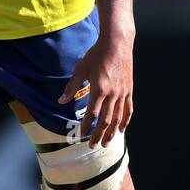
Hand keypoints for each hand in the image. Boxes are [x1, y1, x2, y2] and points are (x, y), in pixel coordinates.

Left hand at [58, 33, 133, 147]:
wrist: (117, 43)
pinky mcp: (129, 90)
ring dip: (112, 132)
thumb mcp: (81, 69)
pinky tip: (121, 130)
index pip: (91, 113)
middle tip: (93, 146)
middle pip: (105, 120)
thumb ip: (71, 87)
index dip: (85, 126)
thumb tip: (61, 101)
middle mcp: (112, 93)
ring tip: (107, 143)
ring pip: (118, 118)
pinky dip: (125, 121)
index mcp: (99, 89)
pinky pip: (128, 109)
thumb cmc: (96, 54)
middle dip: (99, 135)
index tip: (80, 134)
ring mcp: (122, 93)